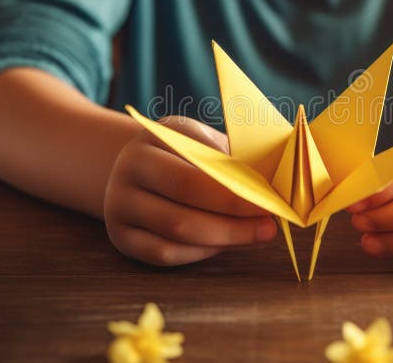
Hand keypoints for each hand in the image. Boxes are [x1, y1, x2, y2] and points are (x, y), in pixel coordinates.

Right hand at [104, 116, 276, 265]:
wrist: (134, 167)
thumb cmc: (183, 153)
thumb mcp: (201, 141)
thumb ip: (230, 158)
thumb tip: (274, 185)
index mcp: (152, 138)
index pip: (195, 170)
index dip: (235, 191)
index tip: (272, 199)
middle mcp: (128, 171)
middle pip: (184, 203)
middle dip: (234, 218)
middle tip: (270, 224)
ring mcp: (119, 207)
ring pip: (175, 233)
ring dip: (224, 238)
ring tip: (257, 234)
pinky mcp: (121, 238)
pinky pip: (164, 254)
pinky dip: (201, 252)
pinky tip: (226, 244)